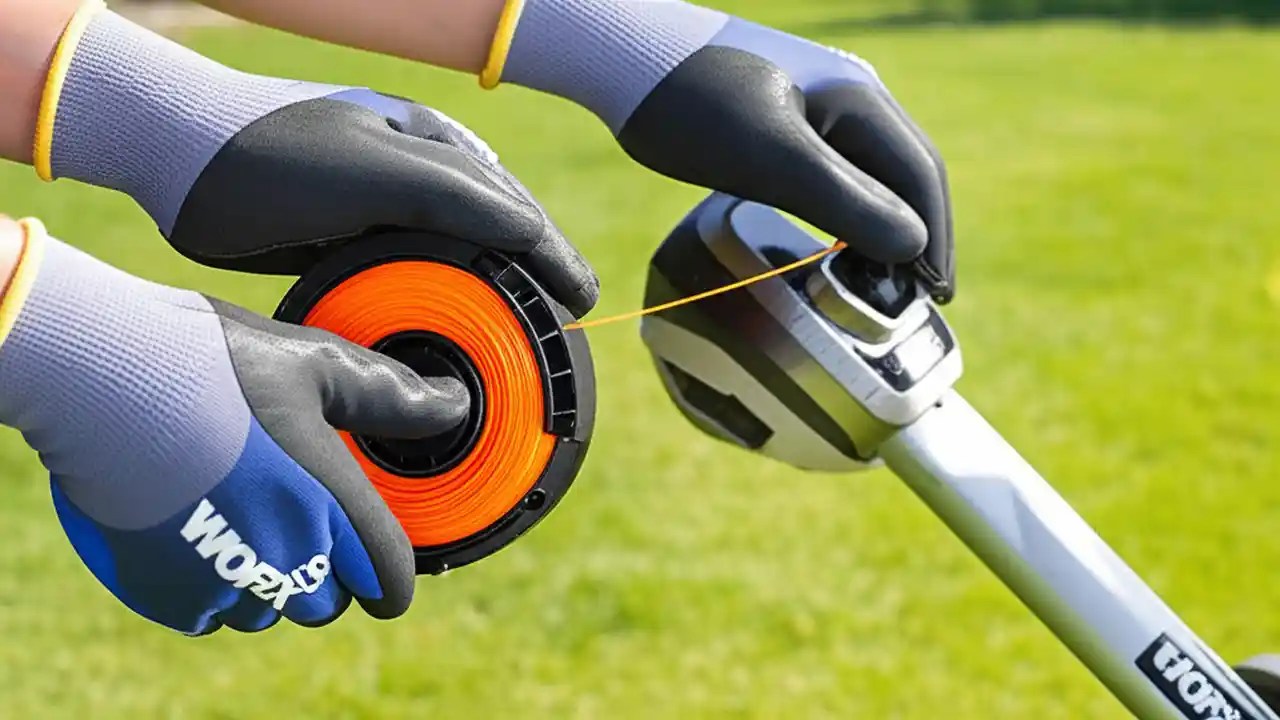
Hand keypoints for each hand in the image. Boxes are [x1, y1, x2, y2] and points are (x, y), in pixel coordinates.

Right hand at [0, 218, 468, 634]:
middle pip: (328, 602)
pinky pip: (210, 613)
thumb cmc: (215, 366)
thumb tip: (453, 404)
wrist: (104, 379)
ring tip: (245, 515)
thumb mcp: (317, 363)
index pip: (388, 582)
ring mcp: (222, 582)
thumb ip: (391, 397)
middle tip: (301, 514)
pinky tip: (201, 530)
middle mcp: (285, 558)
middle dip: (328, 571)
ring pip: (269, 611)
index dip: (392, 577)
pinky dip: (214, 586)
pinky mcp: (167, 591)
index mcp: (332, 508)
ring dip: (270, 581)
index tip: (382, 564)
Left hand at [36, 6, 596, 315]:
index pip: (515, 205)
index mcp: (435, 142)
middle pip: (496, 230)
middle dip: (535, 274)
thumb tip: (535, 232)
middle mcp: (418, 169)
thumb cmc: (273, 156)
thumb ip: (457, 198)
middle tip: (566, 323)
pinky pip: (414, 269)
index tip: (585, 300)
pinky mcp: (351, 233)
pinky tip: (450, 323)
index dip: (555, 253)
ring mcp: (385, 202)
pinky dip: (441, 297)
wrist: (177, 158)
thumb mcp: (375, 173)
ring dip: (491, 290)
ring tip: (522, 333)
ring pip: (458, 253)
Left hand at [498, 0, 953, 301]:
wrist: (622, 52)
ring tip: (887, 277)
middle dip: (920, 232)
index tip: (939, 296)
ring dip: (885, 222)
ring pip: (871, 169)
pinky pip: (835, 165)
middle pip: (906, 170)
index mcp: (856, 99)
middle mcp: (848, 94)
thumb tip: (913, 247)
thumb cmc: (691, 104)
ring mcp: (816, 99)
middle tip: (922, 295)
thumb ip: (844, 201)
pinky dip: (849, 207)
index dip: (936, 238)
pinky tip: (838, 236)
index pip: (921, 174)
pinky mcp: (783, 111)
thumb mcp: (769, 159)